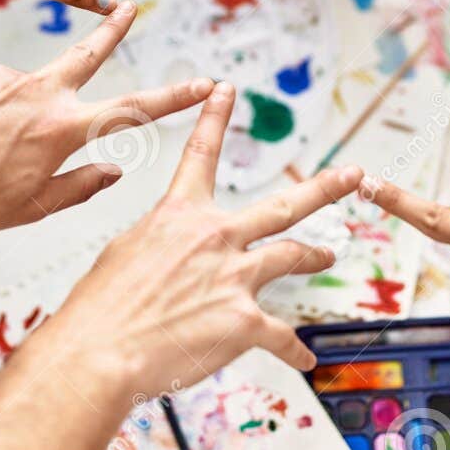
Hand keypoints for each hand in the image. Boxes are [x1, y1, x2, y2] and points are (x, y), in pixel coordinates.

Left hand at [0, 2, 212, 234]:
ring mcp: (3, 76)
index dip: (174, 97)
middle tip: (128, 7)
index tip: (204, 84)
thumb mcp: (34, 207)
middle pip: (88, 53)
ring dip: (19, 115)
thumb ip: (82, 185)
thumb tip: (112, 168)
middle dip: (113, 29)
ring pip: (28, 92)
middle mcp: (38, 91)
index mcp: (61, 128)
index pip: (133, 108)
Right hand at [34, 83, 360, 397]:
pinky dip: (295, 352)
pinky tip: (305, 359)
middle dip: (323, 187)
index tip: (226, 90)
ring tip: (328, 254)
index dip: (214, 118)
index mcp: (178, 216)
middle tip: (350, 175)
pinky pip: (282, 336)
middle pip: (283, 205)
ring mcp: (234, 277)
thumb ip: (159, 243)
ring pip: (291, 256)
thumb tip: (172, 251)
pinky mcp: (244, 320)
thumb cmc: (100, 311)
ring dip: (314, 256)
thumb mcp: (125, 255)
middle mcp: (214, 237)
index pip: (199, 155)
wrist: (99, 352)